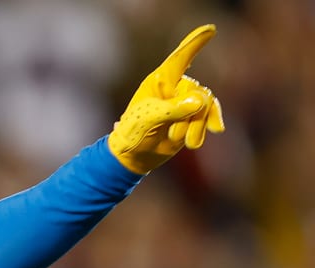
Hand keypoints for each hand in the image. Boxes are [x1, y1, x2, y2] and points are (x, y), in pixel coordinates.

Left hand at [107, 24, 225, 174]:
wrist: (133, 156)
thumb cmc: (132, 133)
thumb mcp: (147, 120)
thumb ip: (172, 109)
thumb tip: (200, 101)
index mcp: (160, 81)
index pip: (179, 59)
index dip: (195, 43)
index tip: (210, 30)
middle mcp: (174, 87)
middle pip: (197, 92)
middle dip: (191, 116)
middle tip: (175, 136)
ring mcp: (184, 102)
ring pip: (205, 106)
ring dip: (198, 126)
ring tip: (187, 143)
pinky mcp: (192, 116)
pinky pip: (209, 114)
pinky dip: (212, 122)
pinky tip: (217, 130)